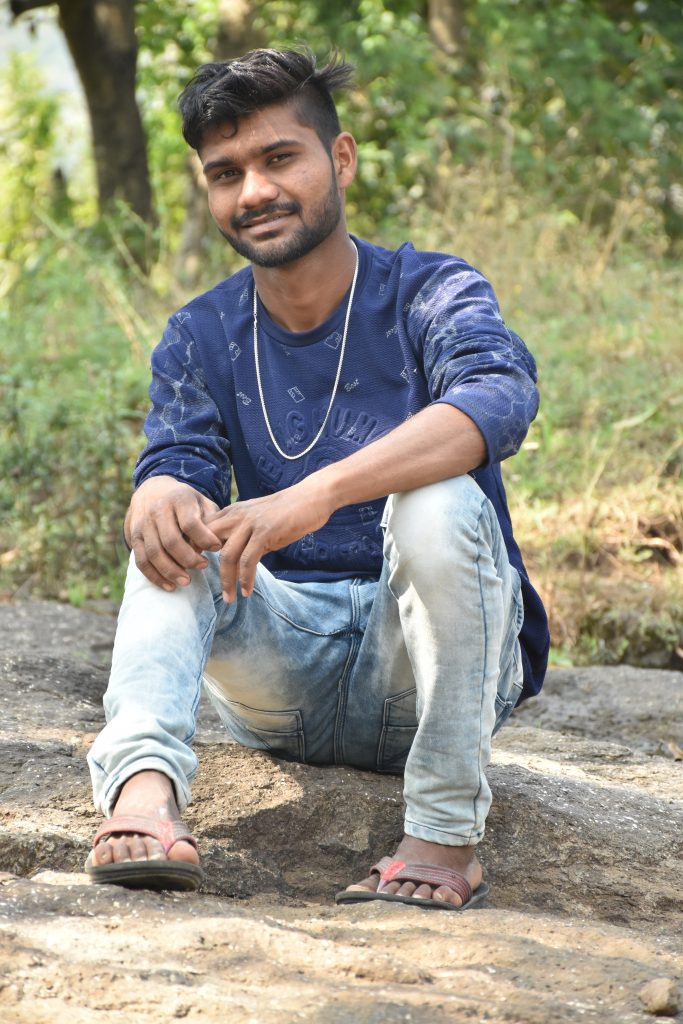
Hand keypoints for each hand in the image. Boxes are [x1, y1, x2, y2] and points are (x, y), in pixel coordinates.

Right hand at [125, 475, 221, 589]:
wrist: (152, 491)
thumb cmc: (185, 502)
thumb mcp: (202, 501)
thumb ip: (211, 519)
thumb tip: (218, 544)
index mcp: (178, 500)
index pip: (190, 523)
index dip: (204, 538)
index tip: (217, 548)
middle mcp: (158, 511)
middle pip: (171, 541)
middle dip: (188, 559)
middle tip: (204, 566)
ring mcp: (143, 525)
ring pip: (154, 553)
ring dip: (171, 571)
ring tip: (187, 581)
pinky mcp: (134, 538)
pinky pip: (142, 561)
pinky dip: (155, 576)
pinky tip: (170, 586)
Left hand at [207, 479, 333, 601]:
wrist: (312, 496)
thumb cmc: (288, 511)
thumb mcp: (258, 521)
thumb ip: (244, 538)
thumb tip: (235, 562)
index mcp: (232, 512)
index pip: (202, 530)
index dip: (195, 549)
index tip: (194, 569)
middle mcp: (236, 515)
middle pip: (207, 543)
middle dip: (201, 564)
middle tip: (202, 584)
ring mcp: (250, 523)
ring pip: (227, 555)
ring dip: (226, 580)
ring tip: (229, 598)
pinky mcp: (265, 532)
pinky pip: (248, 560)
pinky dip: (246, 578)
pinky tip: (247, 591)